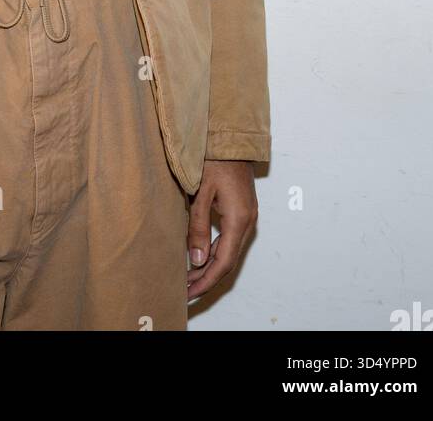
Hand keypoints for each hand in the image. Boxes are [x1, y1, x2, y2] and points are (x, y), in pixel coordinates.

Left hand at [186, 159, 257, 301]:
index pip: (223, 263)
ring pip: (229, 252)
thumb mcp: (201, 192)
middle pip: (228, 262)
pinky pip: (230, 241)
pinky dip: (215, 253)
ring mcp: (247, 218)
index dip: (206, 281)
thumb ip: (198, 226)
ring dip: (210, 267)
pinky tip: (200, 258)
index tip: (189, 293)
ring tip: (189, 279)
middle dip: (206, 279)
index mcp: (238, 219)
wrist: (231, 138)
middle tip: (184, 291)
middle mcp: (247, 222)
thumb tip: (196, 260)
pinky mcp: (242, 212)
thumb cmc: (214, 159)